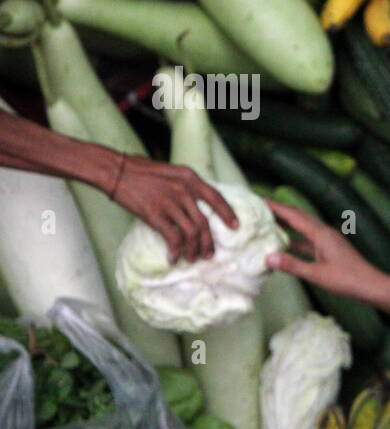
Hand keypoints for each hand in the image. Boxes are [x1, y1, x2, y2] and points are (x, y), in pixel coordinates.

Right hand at [108, 157, 238, 263]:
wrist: (116, 171)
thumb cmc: (142, 171)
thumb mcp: (172, 172)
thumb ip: (187, 186)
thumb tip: (198, 206)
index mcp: (190, 178)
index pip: (216, 197)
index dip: (227, 213)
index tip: (235, 227)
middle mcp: (183, 190)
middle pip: (204, 222)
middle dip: (208, 242)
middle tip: (209, 254)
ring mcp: (169, 203)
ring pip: (191, 233)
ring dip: (193, 249)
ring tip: (192, 258)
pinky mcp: (154, 214)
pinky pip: (172, 238)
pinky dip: (175, 251)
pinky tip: (173, 258)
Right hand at [265, 199, 389, 301]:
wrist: (371, 285)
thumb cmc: (347, 280)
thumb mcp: (317, 275)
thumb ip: (292, 265)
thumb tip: (267, 257)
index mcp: (321, 234)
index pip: (293, 216)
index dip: (275, 207)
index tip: (258, 200)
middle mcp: (324, 232)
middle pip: (298, 216)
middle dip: (279, 211)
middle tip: (259, 208)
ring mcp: (328, 240)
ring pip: (303, 228)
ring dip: (286, 224)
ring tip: (267, 222)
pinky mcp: (330, 249)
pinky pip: (308, 240)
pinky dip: (295, 239)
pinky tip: (284, 244)